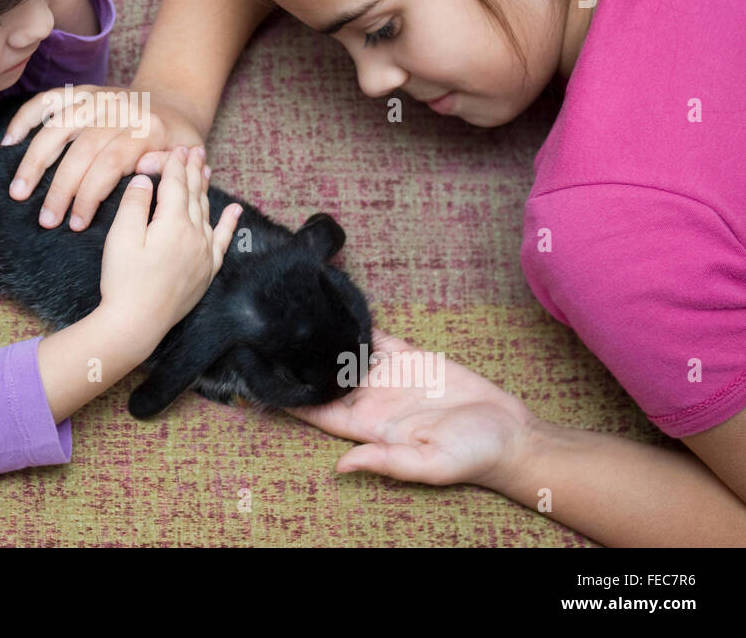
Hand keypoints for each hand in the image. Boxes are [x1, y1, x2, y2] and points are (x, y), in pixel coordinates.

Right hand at [0, 85, 206, 230]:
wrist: (175, 104)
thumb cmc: (178, 144)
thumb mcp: (187, 162)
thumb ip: (168, 172)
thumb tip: (142, 179)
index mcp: (148, 130)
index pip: (111, 163)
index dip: (90, 194)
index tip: (76, 224)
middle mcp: (122, 109)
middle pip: (82, 149)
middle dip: (60, 188)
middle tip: (45, 220)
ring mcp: (101, 97)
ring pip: (60, 125)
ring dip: (36, 160)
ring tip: (18, 191)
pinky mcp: (85, 92)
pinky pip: (50, 99)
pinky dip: (26, 117)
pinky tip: (9, 142)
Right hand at [98, 144, 240, 338]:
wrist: (136, 323)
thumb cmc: (123, 280)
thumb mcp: (120, 237)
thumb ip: (134, 203)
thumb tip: (145, 179)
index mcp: (173, 223)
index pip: (176, 185)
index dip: (175, 164)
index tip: (177, 148)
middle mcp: (195, 235)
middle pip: (194, 194)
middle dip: (194, 170)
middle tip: (196, 150)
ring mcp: (204, 254)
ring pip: (207, 212)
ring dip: (206, 189)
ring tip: (207, 169)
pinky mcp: (206, 271)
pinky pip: (223, 240)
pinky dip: (229, 222)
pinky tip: (234, 210)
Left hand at [285, 329, 538, 488]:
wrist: (511, 434)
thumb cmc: (472, 456)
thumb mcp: (430, 465)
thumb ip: (387, 462)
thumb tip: (342, 466)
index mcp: (370, 427)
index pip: (319, 412)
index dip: (292, 398)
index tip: (263, 380)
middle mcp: (373, 400)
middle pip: (324, 378)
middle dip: (298, 362)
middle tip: (268, 335)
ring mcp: (390, 377)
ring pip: (344, 354)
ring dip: (322, 339)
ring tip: (291, 314)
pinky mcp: (411, 358)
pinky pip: (375, 338)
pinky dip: (356, 324)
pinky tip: (336, 307)